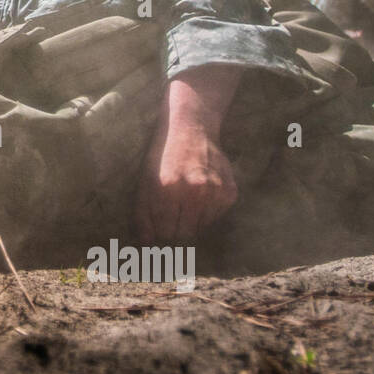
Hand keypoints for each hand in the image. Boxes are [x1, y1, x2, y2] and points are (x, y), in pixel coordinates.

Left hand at [132, 66, 241, 244]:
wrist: (192, 130)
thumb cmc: (163, 158)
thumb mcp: (145, 183)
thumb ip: (143, 215)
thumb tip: (146, 243)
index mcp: (168, 190)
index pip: (166, 233)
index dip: (162, 230)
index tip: (162, 222)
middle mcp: (194, 192)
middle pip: (186, 234)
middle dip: (177, 228)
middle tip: (175, 213)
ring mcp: (215, 192)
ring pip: (202, 227)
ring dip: (194, 220)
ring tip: (187, 198)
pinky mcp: (230, 192)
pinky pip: (217, 216)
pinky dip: (209, 210)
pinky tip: (202, 193)